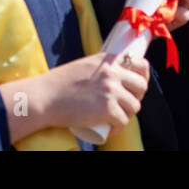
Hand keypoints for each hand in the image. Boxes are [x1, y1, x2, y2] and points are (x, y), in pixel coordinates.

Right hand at [0, 51, 148, 140]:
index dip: (143, 77)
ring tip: (116, 118)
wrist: (45, 97)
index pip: (141, 64)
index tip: (137, 86)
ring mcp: (111, 91)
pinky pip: (123, 121)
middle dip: (136, 97)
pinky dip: (119, 128)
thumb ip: (100, 68)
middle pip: (141, 86)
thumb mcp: (85, 66)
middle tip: (125, 105)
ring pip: (134, 106)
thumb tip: (114, 75)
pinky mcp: (107, 110)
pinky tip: (111, 129)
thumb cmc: (60, 83)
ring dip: (127, 114)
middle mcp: (113, 73)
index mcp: (109, 60)